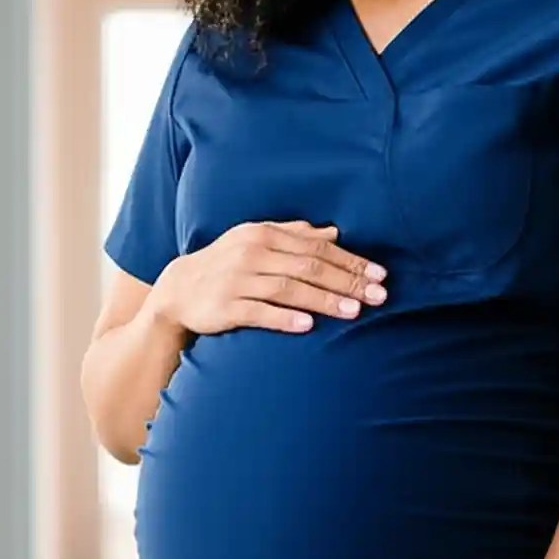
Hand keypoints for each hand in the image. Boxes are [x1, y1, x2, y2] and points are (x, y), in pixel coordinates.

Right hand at [147, 220, 387, 334]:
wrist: (178, 290)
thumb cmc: (227, 264)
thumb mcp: (257, 242)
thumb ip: (295, 235)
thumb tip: (335, 232)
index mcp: (264, 234)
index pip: (317, 247)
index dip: (351, 261)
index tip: (379, 275)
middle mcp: (251, 253)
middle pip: (308, 266)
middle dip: (347, 281)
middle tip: (378, 296)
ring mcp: (236, 280)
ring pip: (288, 288)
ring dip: (323, 300)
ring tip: (353, 312)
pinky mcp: (224, 307)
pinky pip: (259, 313)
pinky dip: (284, 318)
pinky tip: (308, 327)